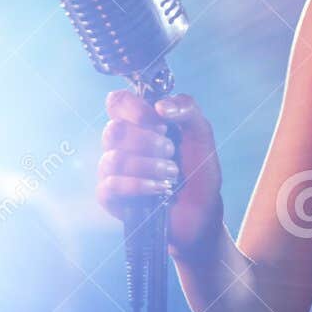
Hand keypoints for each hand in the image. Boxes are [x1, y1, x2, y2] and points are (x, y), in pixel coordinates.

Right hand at [97, 90, 221, 252]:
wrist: (201, 209)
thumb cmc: (197, 169)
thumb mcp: (201, 133)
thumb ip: (187, 108)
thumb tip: (160, 106)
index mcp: (137, 123)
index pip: (117, 102)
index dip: (137, 110)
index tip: (162, 125)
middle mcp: (120, 144)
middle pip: (114, 130)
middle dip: (149, 142)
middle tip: (171, 152)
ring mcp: (112, 170)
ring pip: (113, 159)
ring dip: (150, 167)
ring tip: (172, 175)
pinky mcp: (110, 196)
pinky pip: (110, 185)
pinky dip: (138, 185)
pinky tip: (159, 189)